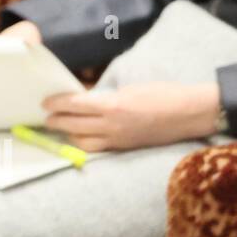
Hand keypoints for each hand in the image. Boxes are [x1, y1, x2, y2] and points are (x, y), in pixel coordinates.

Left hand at [42, 81, 221, 151]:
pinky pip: (98, 148)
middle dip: (56, 121)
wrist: (190, 113)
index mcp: (113, 105)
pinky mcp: (126, 147)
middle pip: (74, 125)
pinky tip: (79, 137)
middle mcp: (113, 125)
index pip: (75, 105)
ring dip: (68, 135)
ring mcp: (119, 139)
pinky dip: (84, 143)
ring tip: (59, 128)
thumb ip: (104, 95)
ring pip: (83, 142)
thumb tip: (83, 95)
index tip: (45, 102)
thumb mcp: (129, 88)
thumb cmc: (163, 94)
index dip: (57, 104)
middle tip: (46, 116)